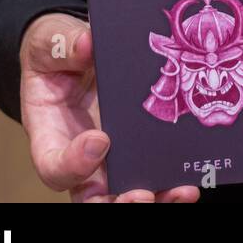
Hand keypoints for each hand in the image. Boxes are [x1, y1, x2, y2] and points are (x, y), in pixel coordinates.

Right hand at [19, 12, 199, 203]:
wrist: (76, 51)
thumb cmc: (55, 51)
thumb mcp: (50, 41)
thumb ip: (63, 45)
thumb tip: (87, 44)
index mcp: (50, 131)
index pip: (53, 164)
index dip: (73, 164)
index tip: (100, 140)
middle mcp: (78, 154)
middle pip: (92, 195)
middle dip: (117, 202)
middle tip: (141, 195)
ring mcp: (110, 156)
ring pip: (126, 192)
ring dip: (154, 198)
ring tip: (181, 192)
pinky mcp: (138, 146)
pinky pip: (153, 171)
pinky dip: (171, 182)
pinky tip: (193, 180)